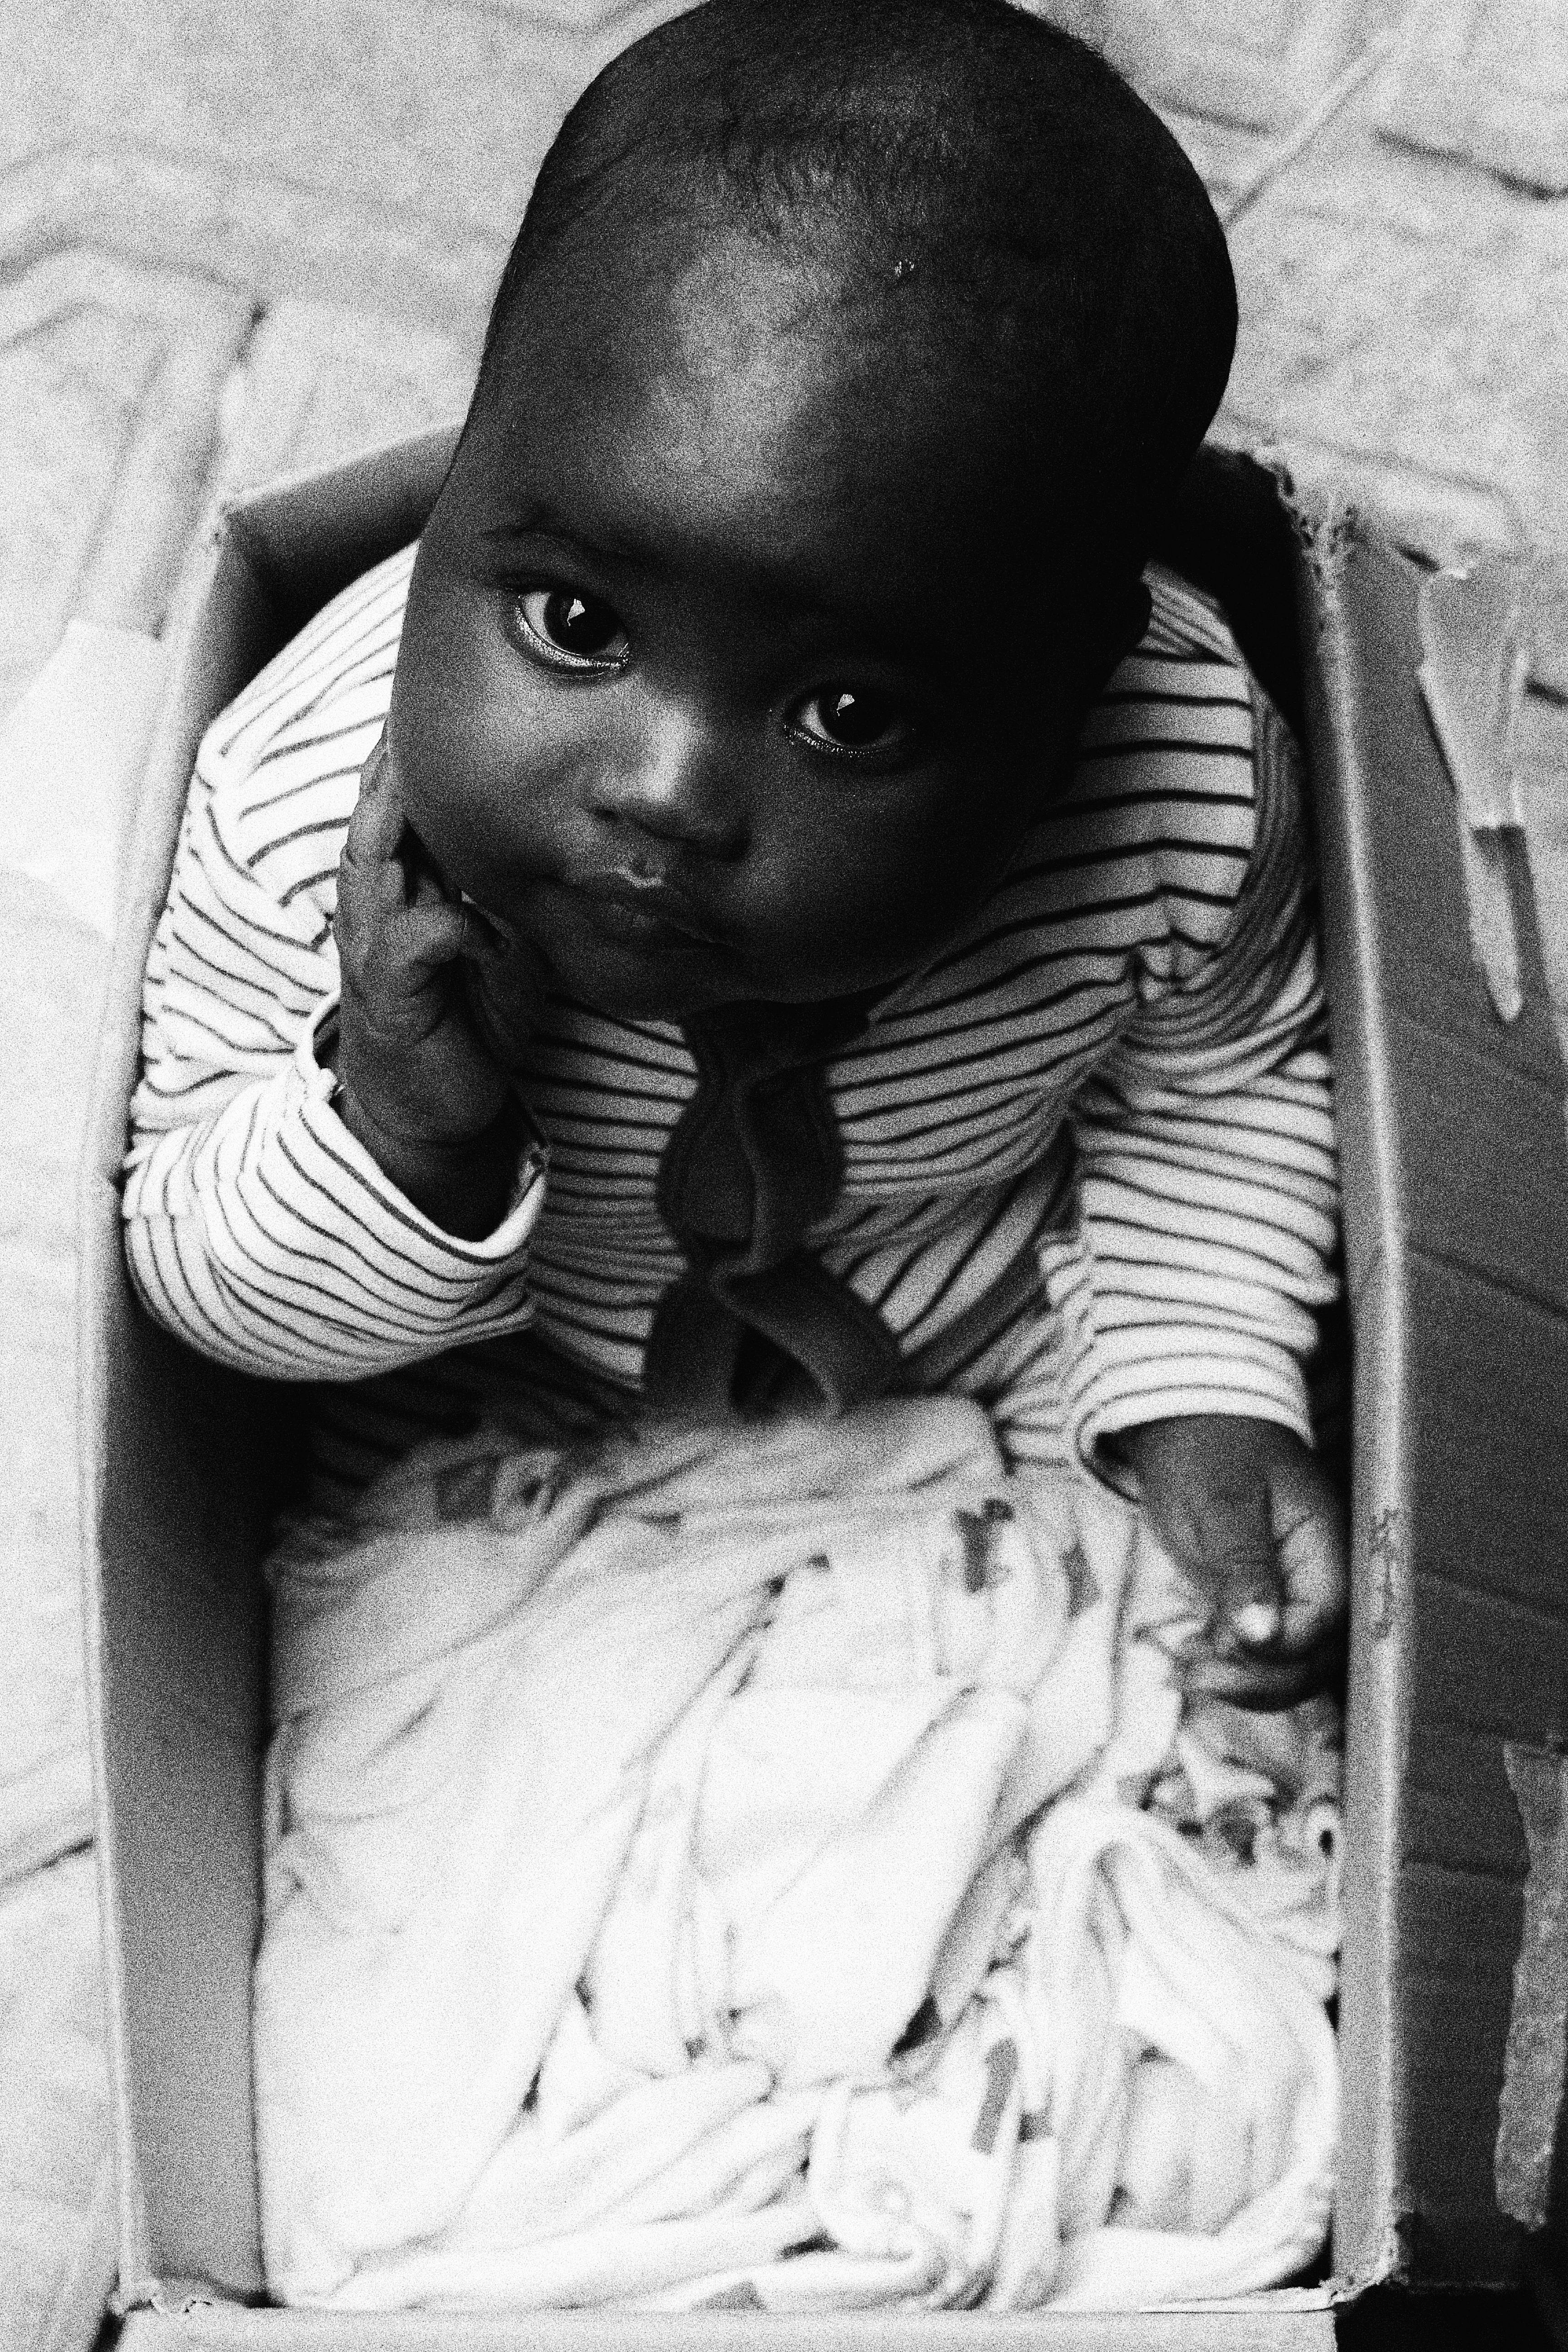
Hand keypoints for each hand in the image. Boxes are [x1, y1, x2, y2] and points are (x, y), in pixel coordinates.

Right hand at [330, 735, 545, 1234]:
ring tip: (426, 771)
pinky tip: (494, 933)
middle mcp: (374, 903)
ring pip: (376, 858)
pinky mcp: (391, 990)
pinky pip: (423, 935)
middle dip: (393, 757)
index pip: (396, 800)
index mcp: (395, 883)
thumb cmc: (465, 1016)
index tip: (446, 692)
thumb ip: (507, 886)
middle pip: (374, 811)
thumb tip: (562, 838)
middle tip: (417, 704)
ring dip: (402, 815)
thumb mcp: (496, 936)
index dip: (411, 749)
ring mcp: (374, 943)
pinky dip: (460, 925)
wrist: (431, 1109)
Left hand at [1119, 1414, 1346, 1707]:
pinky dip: (1233, 1666)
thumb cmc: (1208, 1449)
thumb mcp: (1219, 1503)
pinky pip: (1268, 1651)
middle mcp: (1324, 1576)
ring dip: (1244, 1681)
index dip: (1279, 1650)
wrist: (1190, 1420)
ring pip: (1293, 1664)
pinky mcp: (1270, 1600)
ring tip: (1184, 1671)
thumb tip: (1262, 1634)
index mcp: (1327, 1545)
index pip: (1325, 1623)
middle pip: (1317, 1656)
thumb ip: (1243, 1566)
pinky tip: (1190, 1658)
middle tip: (1191, 1676)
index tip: (1221, 1647)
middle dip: (1260, 1680)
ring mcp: (1298, 1591)